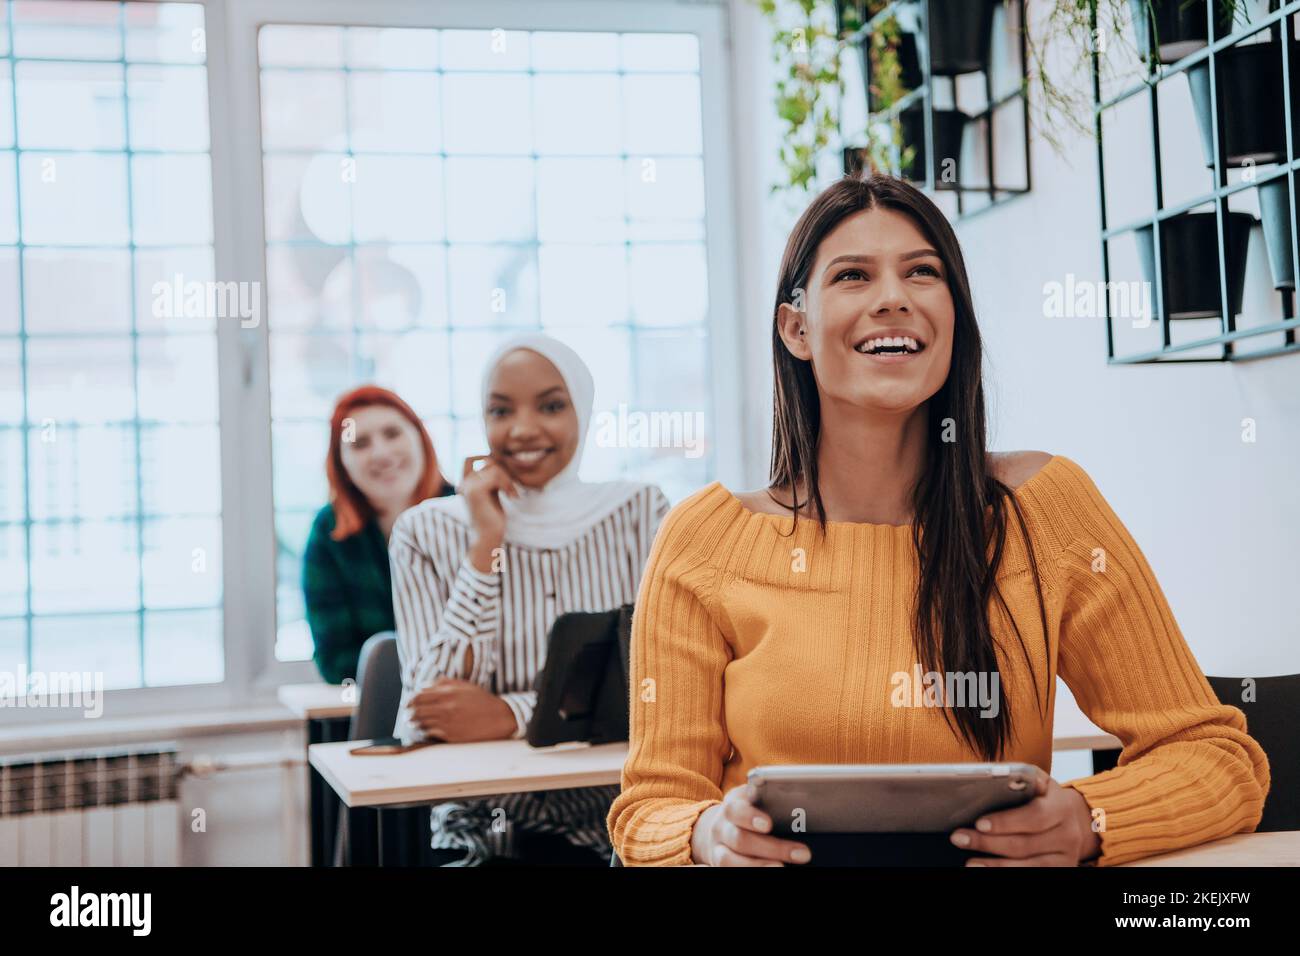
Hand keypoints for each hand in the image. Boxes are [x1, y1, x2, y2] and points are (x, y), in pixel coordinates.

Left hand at [406, 678, 517, 741]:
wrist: (499, 717)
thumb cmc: (481, 700)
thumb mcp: (464, 685)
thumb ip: (443, 683)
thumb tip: (424, 685)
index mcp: (447, 693)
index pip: (419, 696)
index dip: (410, 701)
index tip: (407, 704)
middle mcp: (445, 707)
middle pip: (418, 710)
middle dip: (409, 713)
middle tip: (407, 715)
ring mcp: (447, 722)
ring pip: (422, 723)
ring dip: (415, 723)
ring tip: (413, 723)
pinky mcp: (451, 735)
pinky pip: (431, 733)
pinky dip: (426, 731)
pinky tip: (426, 730)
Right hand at [460, 454, 518, 570]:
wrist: (488, 537)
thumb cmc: (493, 518)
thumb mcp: (492, 494)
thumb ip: (491, 479)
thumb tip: (497, 460)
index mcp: (464, 484)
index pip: (469, 459)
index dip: (484, 457)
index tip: (501, 472)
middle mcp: (463, 484)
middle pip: (487, 462)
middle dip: (504, 472)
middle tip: (512, 490)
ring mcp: (467, 486)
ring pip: (493, 468)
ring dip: (508, 480)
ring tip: (513, 494)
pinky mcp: (475, 491)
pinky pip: (495, 476)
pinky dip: (507, 484)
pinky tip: (512, 497)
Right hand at [690, 784, 812, 866]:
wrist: (722, 826)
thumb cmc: (750, 811)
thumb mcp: (755, 801)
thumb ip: (772, 803)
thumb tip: (805, 809)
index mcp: (732, 805)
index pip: (736, 809)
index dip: (751, 817)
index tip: (769, 825)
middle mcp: (721, 827)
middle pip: (740, 839)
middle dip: (772, 848)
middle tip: (802, 854)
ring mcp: (718, 848)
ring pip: (730, 860)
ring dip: (758, 866)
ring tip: (783, 869)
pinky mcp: (719, 864)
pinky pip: (730, 872)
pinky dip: (750, 874)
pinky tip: (771, 875)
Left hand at [949, 771, 1101, 865]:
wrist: (1072, 820)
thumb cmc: (1043, 797)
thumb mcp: (1037, 783)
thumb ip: (1020, 780)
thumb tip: (994, 779)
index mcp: (1061, 807)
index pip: (1034, 816)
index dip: (1006, 822)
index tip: (979, 823)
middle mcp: (1068, 835)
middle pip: (1024, 844)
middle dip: (988, 843)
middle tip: (959, 838)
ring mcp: (1065, 857)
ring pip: (1026, 865)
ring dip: (994, 865)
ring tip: (969, 863)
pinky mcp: (1061, 870)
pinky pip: (1032, 874)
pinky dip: (1007, 872)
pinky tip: (986, 869)